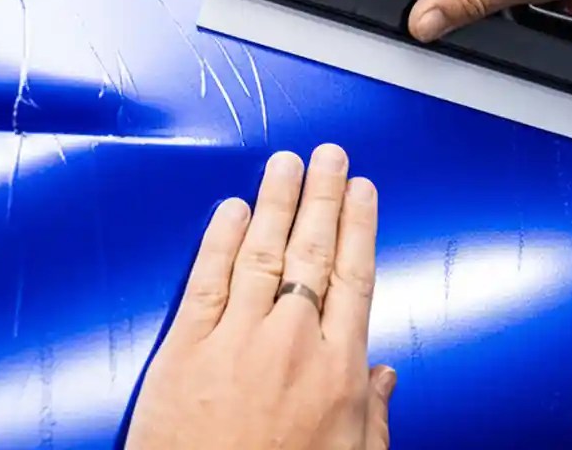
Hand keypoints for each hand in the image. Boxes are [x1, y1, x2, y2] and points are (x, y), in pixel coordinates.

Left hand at [127, 145, 394, 449]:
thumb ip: (372, 413)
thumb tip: (385, 377)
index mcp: (337, 370)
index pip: (354, 276)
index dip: (359, 227)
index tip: (364, 193)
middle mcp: (291, 344)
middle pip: (314, 251)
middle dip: (323, 197)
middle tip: (330, 157)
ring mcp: (237, 341)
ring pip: (263, 252)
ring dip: (276, 201)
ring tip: (285, 164)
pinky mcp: (186, 350)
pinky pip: (207, 280)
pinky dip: (220, 241)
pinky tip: (232, 211)